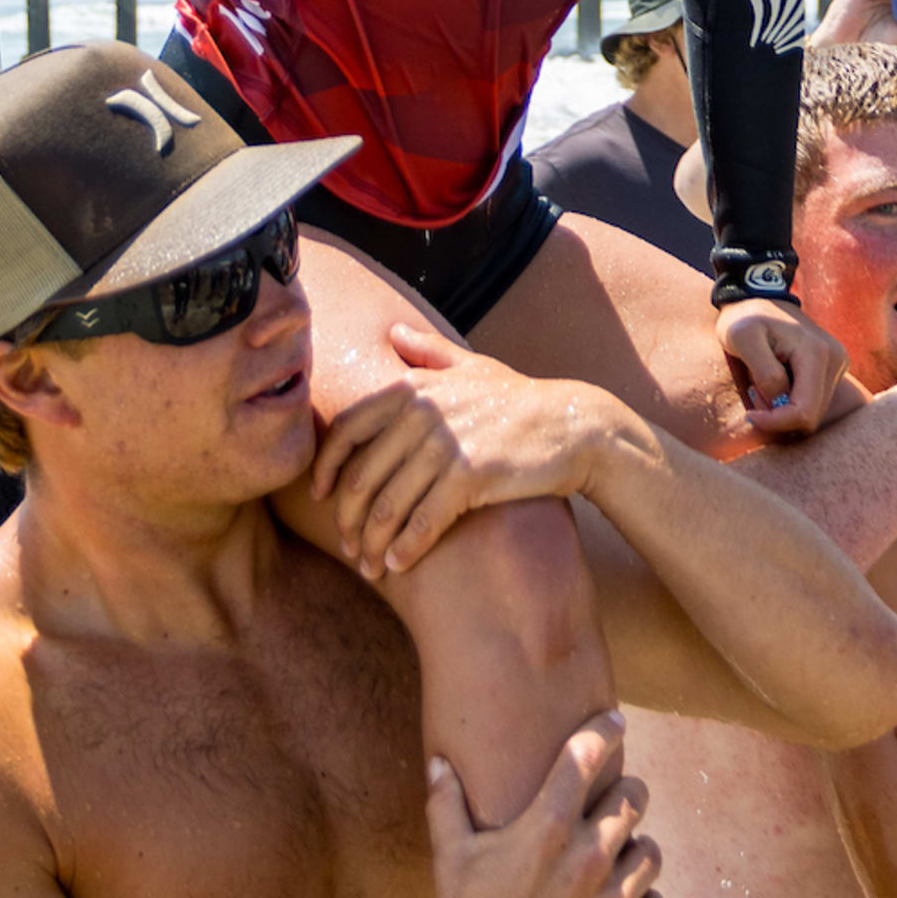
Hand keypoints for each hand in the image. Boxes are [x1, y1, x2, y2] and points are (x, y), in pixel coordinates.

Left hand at [312, 327, 614, 576]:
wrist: (575, 427)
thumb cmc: (520, 401)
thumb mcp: (474, 366)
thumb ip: (429, 350)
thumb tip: (393, 331)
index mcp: (413, 388)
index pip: (347, 430)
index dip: (327, 467)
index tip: (321, 496)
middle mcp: (422, 413)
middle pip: (362, 476)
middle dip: (348, 519)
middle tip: (348, 546)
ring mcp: (445, 444)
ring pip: (388, 506)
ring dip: (373, 543)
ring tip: (371, 566)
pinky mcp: (469, 476)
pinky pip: (423, 522)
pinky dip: (405, 549)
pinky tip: (398, 566)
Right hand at [424, 716, 661, 897]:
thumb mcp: (451, 859)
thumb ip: (447, 804)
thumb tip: (438, 762)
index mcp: (548, 828)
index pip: (588, 755)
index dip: (605, 730)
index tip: (615, 722)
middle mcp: (588, 858)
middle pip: (634, 797)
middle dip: (624, 797)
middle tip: (612, 807)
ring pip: (652, 851)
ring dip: (635, 852)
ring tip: (617, 862)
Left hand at [717, 297, 849, 439]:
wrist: (759, 296)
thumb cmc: (746, 316)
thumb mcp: (743, 338)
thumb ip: (764, 371)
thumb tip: (780, 400)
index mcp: (816, 353)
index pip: (805, 412)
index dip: (777, 423)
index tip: (750, 415)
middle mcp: (835, 360)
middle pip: (812, 417)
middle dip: (779, 416)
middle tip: (754, 394)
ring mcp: (837, 364)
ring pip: (813, 412)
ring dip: (784, 410)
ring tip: (762, 386)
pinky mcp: (832, 368)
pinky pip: (813, 401)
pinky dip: (792, 403)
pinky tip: (775, 385)